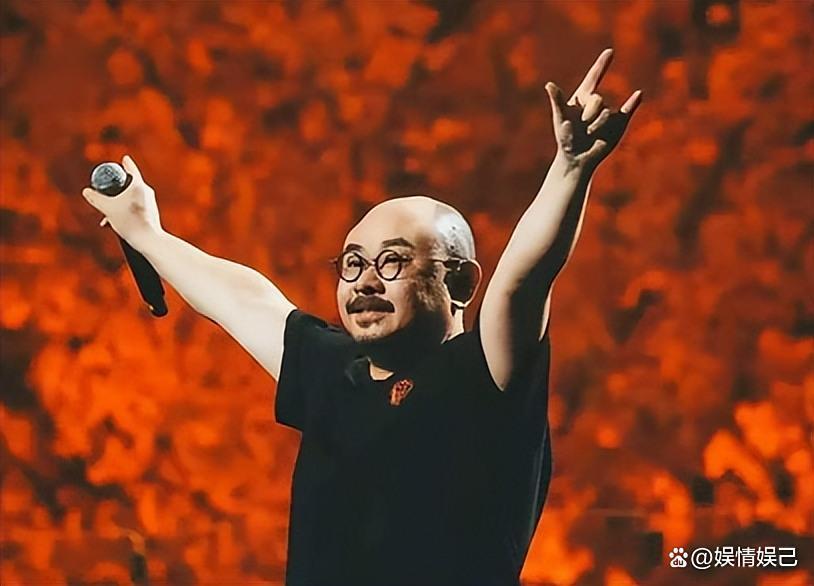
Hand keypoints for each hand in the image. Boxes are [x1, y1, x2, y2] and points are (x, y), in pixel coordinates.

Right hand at [82, 155, 162, 248]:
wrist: (149, 240)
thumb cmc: (130, 222)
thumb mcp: (107, 208)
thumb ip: (95, 198)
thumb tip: (86, 191)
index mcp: (139, 185)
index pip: (130, 168)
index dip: (124, 163)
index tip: (123, 159)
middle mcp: (147, 191)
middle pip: (128, 183)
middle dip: (115, 188)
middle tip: (104, 192)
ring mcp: (150, 202)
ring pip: (130, 196)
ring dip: (117, 202)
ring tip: (106, 215)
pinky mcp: (150, 212)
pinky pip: (134, 206)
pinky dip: (123, 210)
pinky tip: (113, 222)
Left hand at [545, 49, 641, 171]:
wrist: (577, 158)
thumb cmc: (565, 138)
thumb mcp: (560, 118)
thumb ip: (557, 100)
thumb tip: (549, 84)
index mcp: (582, 97)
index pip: (594, 76)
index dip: (602, 64)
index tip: (610, 51)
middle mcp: (597, 102)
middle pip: (598, 100)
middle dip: (590, 114)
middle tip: (583, 126)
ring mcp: (609, 112)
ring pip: (607, 112)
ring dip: (597, 125)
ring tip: (590, 134)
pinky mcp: (619, 123)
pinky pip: (628, 110)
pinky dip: (634, 102)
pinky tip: (639, 94)